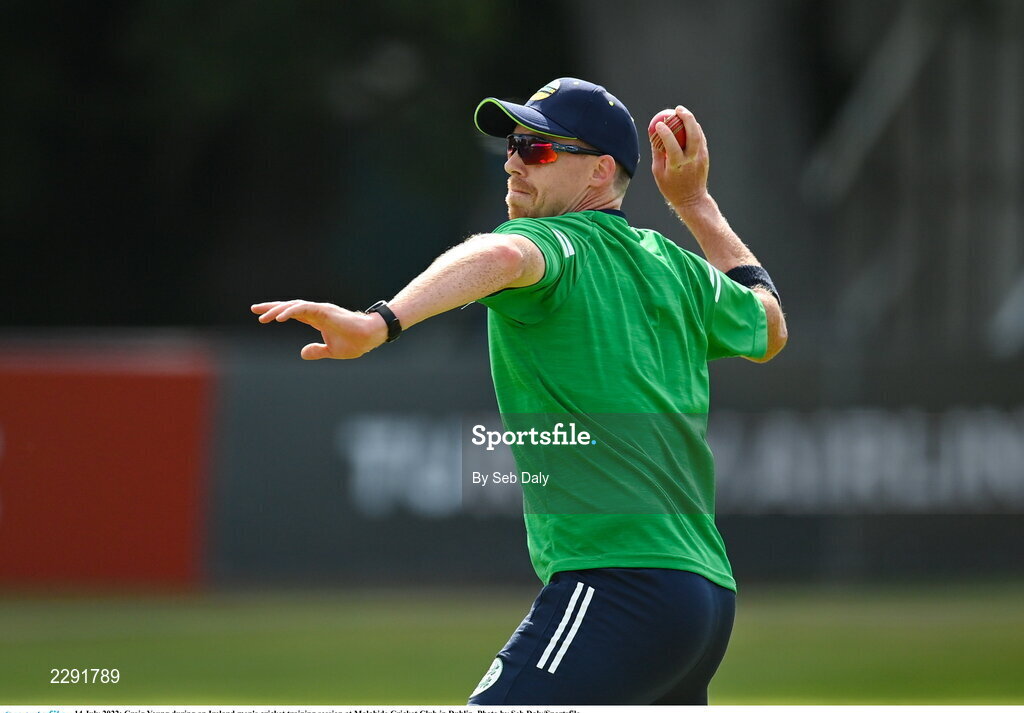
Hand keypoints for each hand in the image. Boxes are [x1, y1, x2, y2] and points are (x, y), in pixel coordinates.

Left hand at [250, 300, 386, 359]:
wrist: (370, 336)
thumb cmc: (355, 342)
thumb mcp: (331, 350)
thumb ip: (317, 351)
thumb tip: (302, 353)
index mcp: (317, 319)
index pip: (293, 314)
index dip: (278, 313)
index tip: (262, 316)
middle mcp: (316, 312)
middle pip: (290, 307)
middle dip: (272, 308)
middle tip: (254, 310)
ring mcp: (320, 310)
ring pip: (294, 306)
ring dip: (278, 310)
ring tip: (263, 317)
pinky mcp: (324, 311)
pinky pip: (304, 309)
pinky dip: (291, 311)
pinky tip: (280, 317)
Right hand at [650, 106, 709, 209]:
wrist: (692, 199)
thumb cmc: (671, 187)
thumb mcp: (658, 173)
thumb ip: (657, 153)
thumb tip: (653, 136)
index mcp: (677, 165)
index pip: (672, 144)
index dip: (665, 132)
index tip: (658, 124)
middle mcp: (691, 159)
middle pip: (692, 134)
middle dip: (685, 118)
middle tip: (677, 110)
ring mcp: (700, 157)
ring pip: (698, 133)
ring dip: (690, 121)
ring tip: (682, 112)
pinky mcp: (705, 156)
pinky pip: (700, 138)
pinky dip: (694, 129)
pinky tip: (688, 124)